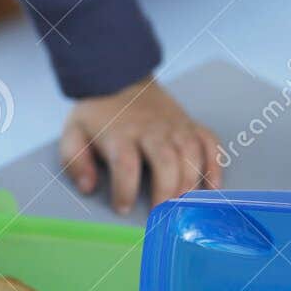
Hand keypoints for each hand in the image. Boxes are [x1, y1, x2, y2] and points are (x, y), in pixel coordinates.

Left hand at [60, 77, 222, 211]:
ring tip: (182, 206)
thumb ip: (75, 161)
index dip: (125, 190)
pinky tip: (212, 187)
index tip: (123, 207)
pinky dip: (215, 166)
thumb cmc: (99, 113)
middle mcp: (152, 130)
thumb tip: (88, 187)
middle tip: (161, 213)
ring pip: (191, 155)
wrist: (121, 77)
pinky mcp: (191, 125)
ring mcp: (176, 127)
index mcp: (121, 134)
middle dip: (166, 191)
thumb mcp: (74, 133)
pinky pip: (210, 145)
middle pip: (166, 161)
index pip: (125, 164)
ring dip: (189, 184)